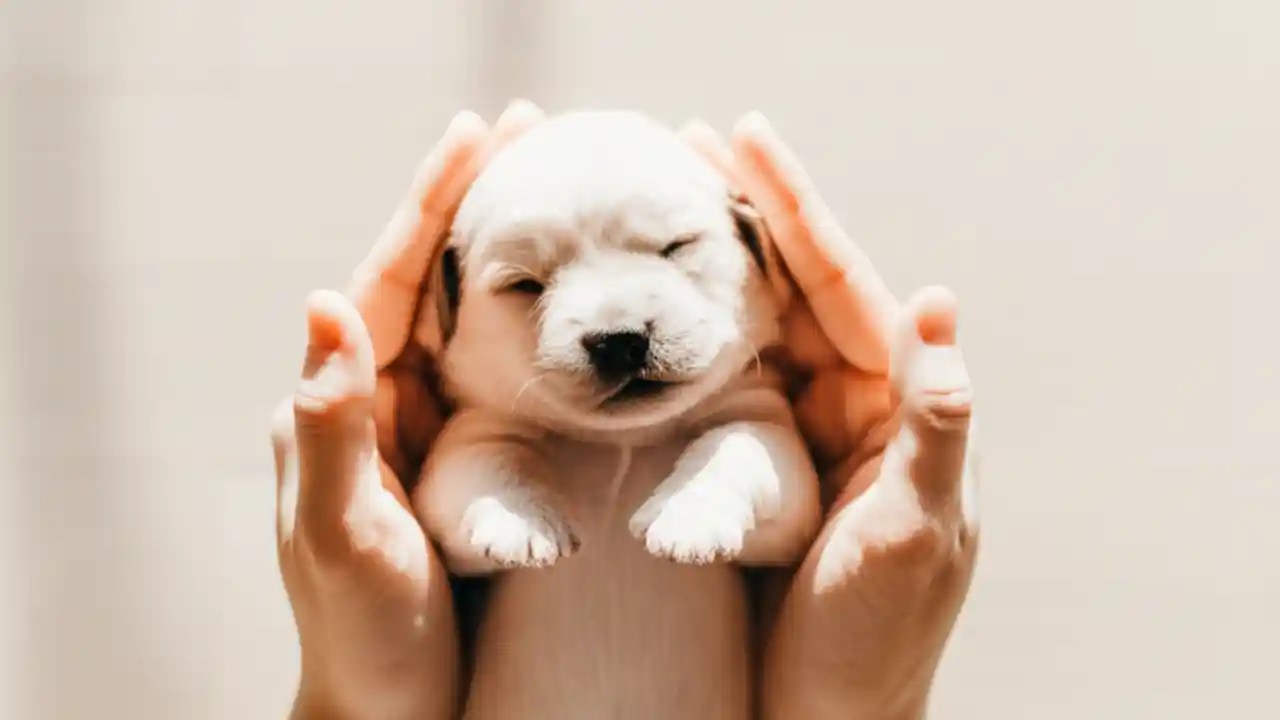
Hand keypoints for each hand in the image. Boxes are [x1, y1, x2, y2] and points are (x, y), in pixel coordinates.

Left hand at [269, 101, 542, 718]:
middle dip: (479, 205)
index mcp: (344, 409)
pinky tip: (590, 298)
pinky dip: (547, 325)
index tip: (477, 137)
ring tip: (568, 189)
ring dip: (518, 250)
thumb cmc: (363, 639)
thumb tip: (323, 300)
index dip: (428, 205)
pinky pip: (514, 374)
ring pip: (478, 320)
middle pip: (434, 282)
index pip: (385, 283)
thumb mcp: (339, 538)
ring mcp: (438, 431)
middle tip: (536, 134)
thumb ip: (326, 428)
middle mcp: (387, 406)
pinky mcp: (482, 462)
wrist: (400, 715)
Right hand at [684, 115, 978, 718]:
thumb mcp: (915, 531)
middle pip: (792, 286)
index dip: (795, 208)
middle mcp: (853, 403)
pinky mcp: (755, 463)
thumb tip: (939, 302)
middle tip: (683, 145)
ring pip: (751, 325)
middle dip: (744, 213)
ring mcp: (799, 430)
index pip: (845, 284)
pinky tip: (649, 298)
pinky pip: (720, 381)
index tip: (745, 139)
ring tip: (657, 201)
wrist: (822, 719)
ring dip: (708, 262)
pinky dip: (688, 333)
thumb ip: (934, 423)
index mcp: (898, 405)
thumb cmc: (877, 640)